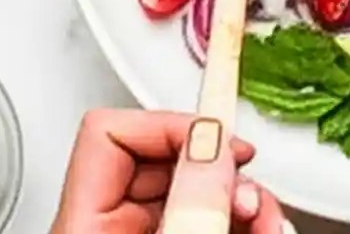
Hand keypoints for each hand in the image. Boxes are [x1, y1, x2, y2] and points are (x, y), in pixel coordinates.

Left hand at [50, 109, 291, 233]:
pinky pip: (214, 218)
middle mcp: (110, 230)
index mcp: (84, 227)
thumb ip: (192, 203)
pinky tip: (265, 228)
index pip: (109, 133)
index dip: (168, 125)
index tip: (218, 140)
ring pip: (199, 189)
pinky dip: (248, 220)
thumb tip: (210, 147)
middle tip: (248, 190)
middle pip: (164, 158)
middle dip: (221, 167)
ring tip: (265, 219)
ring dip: (246, 196)